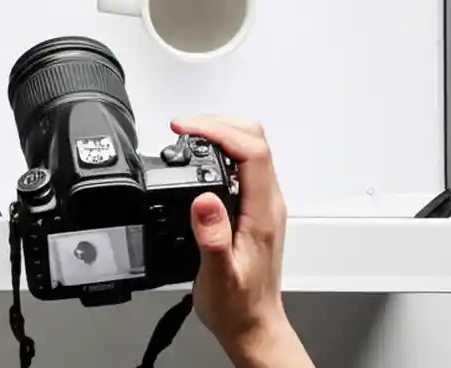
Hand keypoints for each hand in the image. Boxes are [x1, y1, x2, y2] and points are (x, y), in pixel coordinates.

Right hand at [171, 116, 312, 367]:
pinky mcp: (253, 207)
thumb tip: (204, 199)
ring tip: (186, 136)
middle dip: (217, 123)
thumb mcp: (218, 275)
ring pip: (250, 148)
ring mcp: (262, 203)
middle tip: (183, 127)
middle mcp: (267, 202)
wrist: (252, 325)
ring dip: (218, 134)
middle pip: (255, 139)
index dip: (218, 130)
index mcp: (262, 212)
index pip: (252, 150)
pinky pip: (242, 165)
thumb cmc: (238, 306)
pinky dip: (219, 151)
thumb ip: (211, 237)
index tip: (185, 128)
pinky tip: (197, 159)